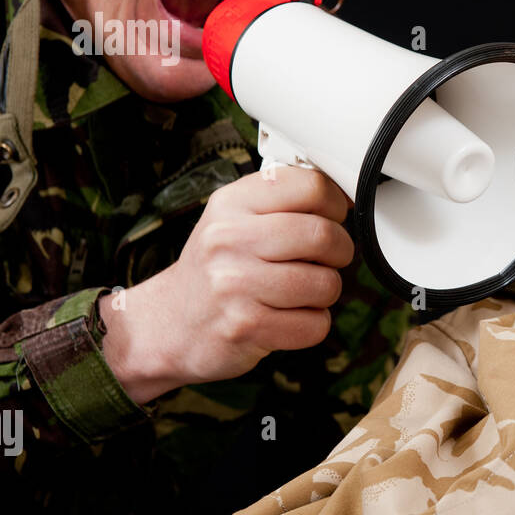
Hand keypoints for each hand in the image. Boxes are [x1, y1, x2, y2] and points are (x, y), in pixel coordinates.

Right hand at [100, 167, 354, 402]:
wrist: (167, 324)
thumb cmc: (216, 268)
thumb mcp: (234, 218)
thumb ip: (282, 200)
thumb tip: (347, 194)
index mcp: (231, 203)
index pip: (310, 186)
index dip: (335, 203)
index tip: (333, 217)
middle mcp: (229, 239)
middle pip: (324, 236)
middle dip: (340, 251)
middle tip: (326, 260)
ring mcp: (234, 285)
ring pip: (326, 284)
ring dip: (326, 292)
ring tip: (301, 291)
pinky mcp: (245, 327)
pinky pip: (315, 325)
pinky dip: (312, 325)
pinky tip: (288, 317)